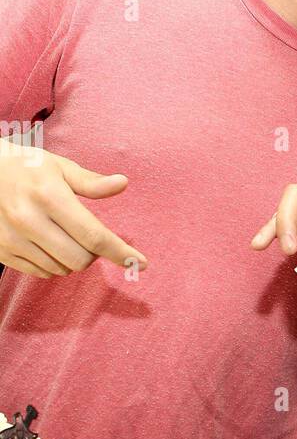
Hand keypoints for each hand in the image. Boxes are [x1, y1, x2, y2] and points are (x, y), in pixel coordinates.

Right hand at [0, 143, 147, 277]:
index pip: (94, 235)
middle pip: (81, 260)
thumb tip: (122, 183)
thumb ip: (90, 182)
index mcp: (49, 195)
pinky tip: (45, 243)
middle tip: (86, 236)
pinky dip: (52, 264)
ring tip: (61, 235)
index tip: (141, 263)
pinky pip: (41, 272)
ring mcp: (12, 238)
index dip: (120, 252)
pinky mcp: (1, 251)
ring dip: (71, 259)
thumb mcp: (57, 166)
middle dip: (93, 254)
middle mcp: (29, 220)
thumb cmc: (23, 166)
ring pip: (61, 270)